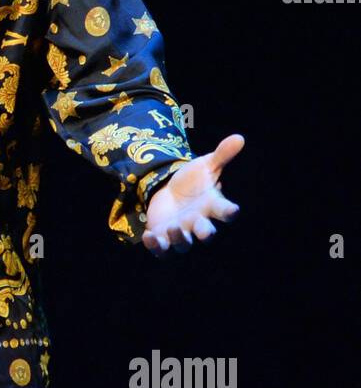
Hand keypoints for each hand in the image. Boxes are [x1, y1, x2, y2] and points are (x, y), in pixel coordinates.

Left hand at [142, 133, 243, 255]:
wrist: (170, 192)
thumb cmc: (193, 181)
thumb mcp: (205, 166)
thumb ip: (221, 155)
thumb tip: (239, 137)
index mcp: (212, 206)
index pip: (225, 211)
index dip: (230, 212)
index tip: (233, 210)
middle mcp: (198, 222)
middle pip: (206, 235)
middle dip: (205, 233)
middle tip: (202, 227)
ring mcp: (181, 232)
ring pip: (183, 246)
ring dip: (179, 239)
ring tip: (173, 227)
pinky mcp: (163, 237)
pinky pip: (162, 250)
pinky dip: (156, 247)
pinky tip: (148, 236)